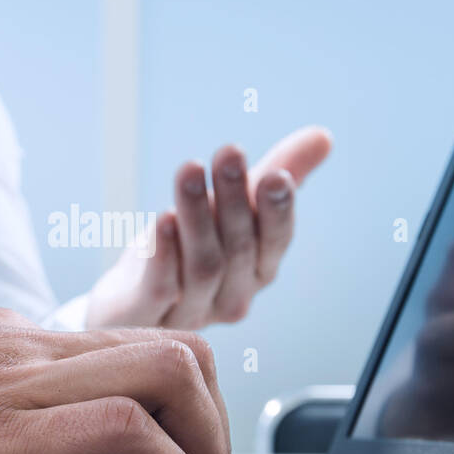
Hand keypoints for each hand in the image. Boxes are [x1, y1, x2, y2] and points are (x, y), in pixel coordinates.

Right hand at [0, 308, 229, 453]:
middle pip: (177, 348)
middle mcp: (22, 347)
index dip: (178, 407)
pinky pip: (125, 432)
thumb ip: (0, 427)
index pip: (131, 344)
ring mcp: (13, 383)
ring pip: (170, 373)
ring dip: (209, 449)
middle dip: (216, 423)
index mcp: (5, 338)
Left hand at [86, 126, 332, 328]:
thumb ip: (278, 173)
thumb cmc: (188, 249)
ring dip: (198, 216)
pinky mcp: (148, 317)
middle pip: (238, 248)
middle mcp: (232, 297)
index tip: (276, 175)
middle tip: (229, 153)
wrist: (129, 305)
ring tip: (189, 171)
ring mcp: (191, 312)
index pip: (276, 241)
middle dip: (235, 199)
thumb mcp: (231, 209)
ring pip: (203, 266)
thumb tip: (324, 136)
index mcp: (258, 271)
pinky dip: (164, 255)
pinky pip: (161, 289)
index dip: (278, 211)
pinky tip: (163, 220)